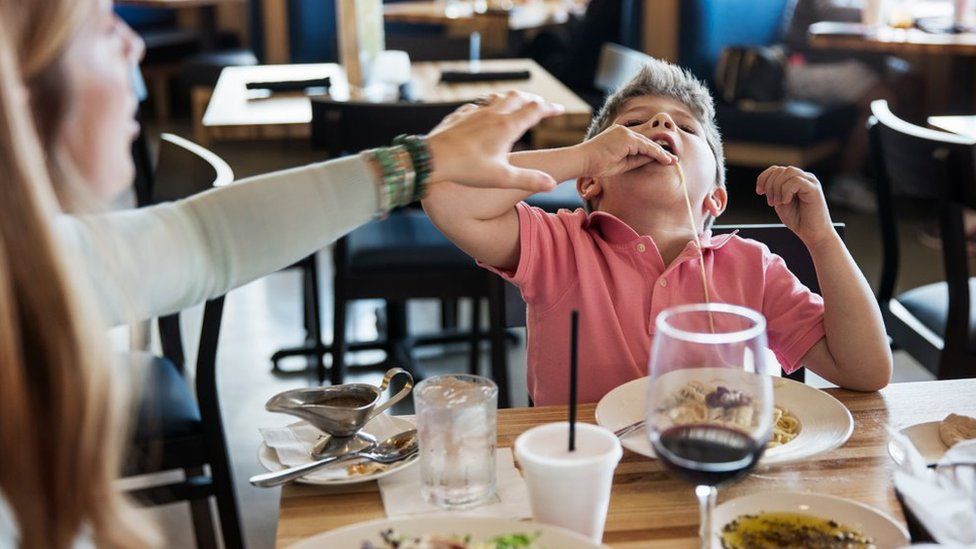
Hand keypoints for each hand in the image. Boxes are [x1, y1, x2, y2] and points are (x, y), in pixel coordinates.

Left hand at [426, 91, 564, 192]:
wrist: (431, 159)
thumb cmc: (466, 169)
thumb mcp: (501, 178)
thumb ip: (528, 179)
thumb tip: (551, 183)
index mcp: (506, 127)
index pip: (535, 110)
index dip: (550, 109)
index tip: (560, 109)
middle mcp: (492, 114)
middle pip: (518, 97)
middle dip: (532, 100)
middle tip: (540, 105)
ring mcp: (474, 113)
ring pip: (498, 97)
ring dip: (511, 98)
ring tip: (516, 103)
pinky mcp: (460, 116)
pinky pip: (477, 105)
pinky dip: (487, 106)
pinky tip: (484, 113)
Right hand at [573, 124, 675, 177]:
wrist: (582, 161)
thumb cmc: (596, 164)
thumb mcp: (621, 163)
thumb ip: (637, 159)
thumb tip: (653, 159)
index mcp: (620, 135)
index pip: (640, 143)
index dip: (653, 151)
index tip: (664, 159)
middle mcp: (623, 130)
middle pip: (646, 141)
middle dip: (661, 151)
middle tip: (673, 159)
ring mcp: (625, 132)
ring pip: (648, 143)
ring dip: (661, 152)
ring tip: (672, 160)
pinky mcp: (626, 138)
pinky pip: (645, 146)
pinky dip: (656, 153)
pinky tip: (665, 159)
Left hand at [756, 166, 835, 245]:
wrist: (813, 233)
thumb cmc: (798, 219)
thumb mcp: (779, 201)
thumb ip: (774, 190)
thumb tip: (765, 181)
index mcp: (795, 179)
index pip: (776, 169)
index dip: (764, 178)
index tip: (759, 192)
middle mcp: (804, 177)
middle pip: (780, 170)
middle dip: (770, 186)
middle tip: (771, 203)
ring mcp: (810, 182)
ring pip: (788, 172)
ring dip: (777, 188)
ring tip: (778, 203)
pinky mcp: (814, 189)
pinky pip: (796, 181)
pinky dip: (786, 191)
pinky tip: (786, 201)